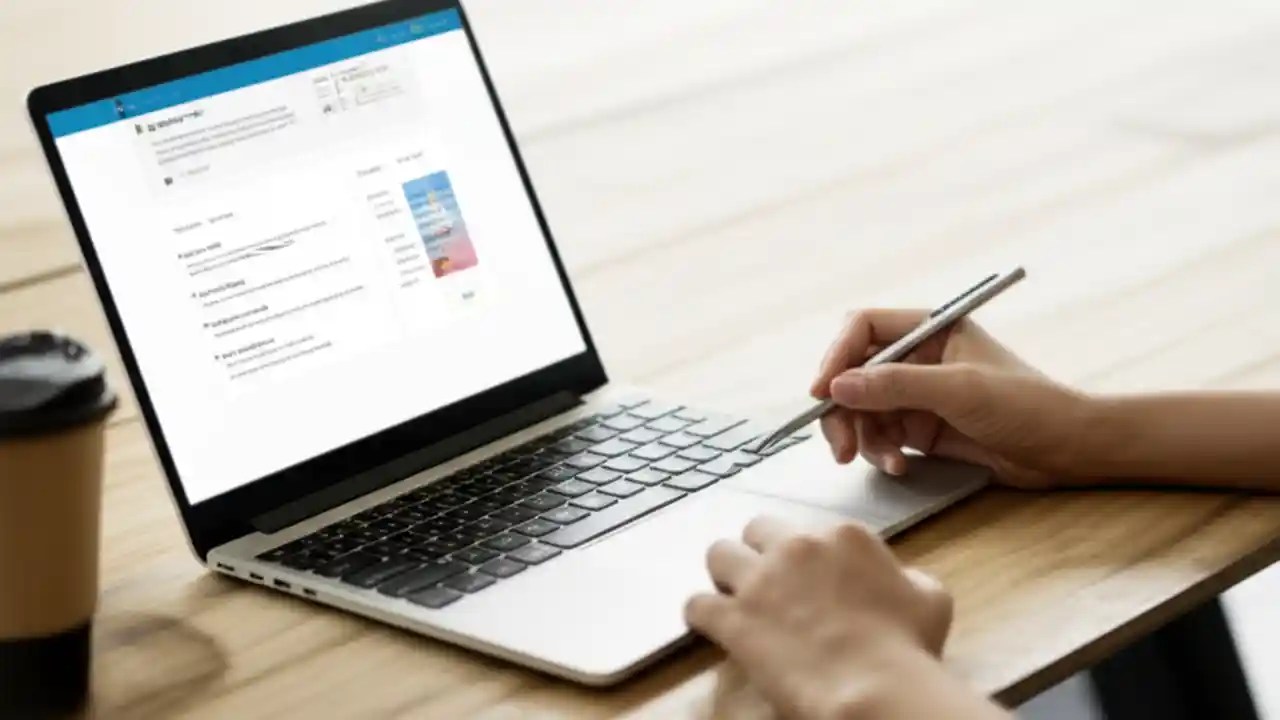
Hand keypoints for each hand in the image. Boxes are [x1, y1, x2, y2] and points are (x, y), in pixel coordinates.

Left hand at [685, 518, 961, 719]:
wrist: (874, 684)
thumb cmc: (908, 646)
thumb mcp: (930, 599)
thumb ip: (908, 577)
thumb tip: (899, 578)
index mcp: (843, 536)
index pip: (810, 531)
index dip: (808, 556)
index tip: (812, 580)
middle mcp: (796, 546)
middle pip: (757, 529)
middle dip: (759, 552)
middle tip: (767, 583)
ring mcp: (760, 580)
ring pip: (718, 554)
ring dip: (724, 575)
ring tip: (733, 597)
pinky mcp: (733, 617)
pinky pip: (695, 604)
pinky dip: (700, 614)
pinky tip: (711, 626)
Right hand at [810, 309, 1094, 487]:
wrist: (1067, 449)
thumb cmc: (1027, 405)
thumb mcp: (960, 390)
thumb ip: (897, 385)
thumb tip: (839, 386)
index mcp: (929, 329)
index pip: (862, 329)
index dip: (836, 357)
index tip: (822, 391)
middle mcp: (917, 357)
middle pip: (853, 374)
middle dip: (842, 409)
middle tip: (839, 445)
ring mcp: (917, 394)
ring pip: (862, 410)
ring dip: (861, 437)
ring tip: (882, 461)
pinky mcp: (921, 428)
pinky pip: (881, 436)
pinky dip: (881, 452)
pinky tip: (899, 466)